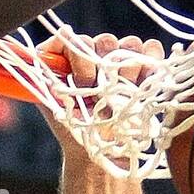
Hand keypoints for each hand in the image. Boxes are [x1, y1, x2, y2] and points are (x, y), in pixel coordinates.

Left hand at [36, 28, 164, 157]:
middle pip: (105, 40)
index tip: (81, 85)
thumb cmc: (74, 131)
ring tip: (123, 98)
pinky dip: (151, 63)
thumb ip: (42, 74)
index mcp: (72, 59)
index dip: (79, 59)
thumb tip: (46, 47)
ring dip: (127, 72)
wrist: (101, 155)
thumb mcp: (51, 103)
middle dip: (104, 71)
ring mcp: (122, 60)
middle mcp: (96, 55)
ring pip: (129, 44)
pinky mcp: (147, 67)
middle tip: (102, 98)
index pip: (73, 39)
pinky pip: (152, 49)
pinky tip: (144, 85)